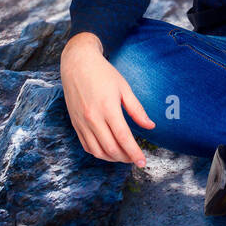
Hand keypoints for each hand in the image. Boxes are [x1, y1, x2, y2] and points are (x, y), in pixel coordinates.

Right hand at [60, 31, 154, 167]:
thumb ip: (137, 109)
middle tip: (135, 159)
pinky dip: (98, 152)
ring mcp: (82, 122)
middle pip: (111, 148)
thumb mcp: (124, 87)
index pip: (123, 138)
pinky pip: (87, 146)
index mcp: (108, 108)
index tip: (143, 162)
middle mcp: (93, 118)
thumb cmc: (103, 73)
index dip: (134, 153)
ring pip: (97, 151)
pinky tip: (108, 150)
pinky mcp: (75, 124)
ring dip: (112, 158)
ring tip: (124, 156)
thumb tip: (150, 126)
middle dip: (125, 158)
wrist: (77, 63)